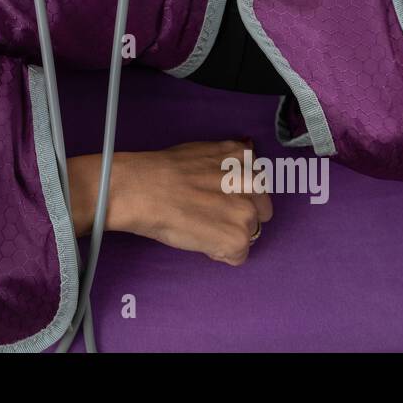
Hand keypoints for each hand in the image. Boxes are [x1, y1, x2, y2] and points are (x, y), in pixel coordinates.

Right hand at [68, 140, 272, 265]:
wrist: (140, 190)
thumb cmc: (160, 170)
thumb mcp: (202, 149)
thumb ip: (228, 156)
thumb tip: (248, 146)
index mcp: (243, 158)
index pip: (258, 184)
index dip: (237, 195)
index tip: (218, 198)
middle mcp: (252, 182)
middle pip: (262, 211)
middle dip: (240, 216)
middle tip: (209, 215)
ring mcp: (247, 211)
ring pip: (249, 233)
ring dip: (228, 234)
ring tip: (199, 226)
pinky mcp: (237, 239)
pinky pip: (238, 256)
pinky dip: (219, 253)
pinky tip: (199, 240)